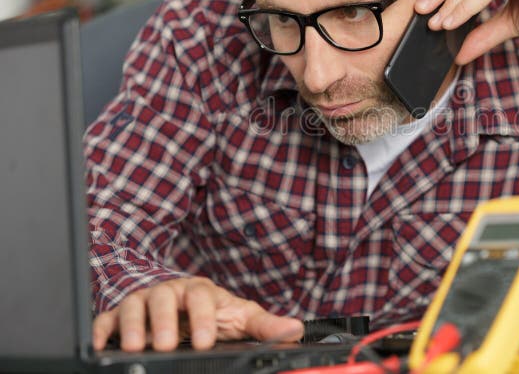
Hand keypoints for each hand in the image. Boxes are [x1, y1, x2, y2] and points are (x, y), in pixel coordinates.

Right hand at [92, 277, 303, 351]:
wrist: (184, 309)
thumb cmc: (213, 314)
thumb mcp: (240, 319)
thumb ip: (265, 326)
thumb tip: (296, 329)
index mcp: (201, 291)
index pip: (202, 297)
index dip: (204, 317)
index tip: (207, 340)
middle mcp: (170, 292)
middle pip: (164, 298)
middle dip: (164, 321)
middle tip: (165, 345)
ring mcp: (144, 302)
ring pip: (135, 305)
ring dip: (134, 325)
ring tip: (136, 347)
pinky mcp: (120, 316)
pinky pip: (108, 319)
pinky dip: (103, 331)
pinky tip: (102, 345)